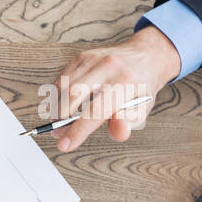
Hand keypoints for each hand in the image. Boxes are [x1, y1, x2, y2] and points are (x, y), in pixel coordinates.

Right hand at [48, 26, 181, 151]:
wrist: (145, 55)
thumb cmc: (141, 87)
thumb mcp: (142, 108)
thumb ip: (129, 122)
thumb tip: (118, 129)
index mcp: (126, 82)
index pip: (96, 110)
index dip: (78, 130)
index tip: (64, 145)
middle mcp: (109, 66)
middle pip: (73, 95)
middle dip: (61, 118)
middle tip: (59, 132)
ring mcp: (93, 59)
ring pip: (63, 87)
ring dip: (56, 108)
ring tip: (60, 120)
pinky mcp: (82, 56)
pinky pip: (61, 79)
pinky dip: (57, 95)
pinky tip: (63, 104)